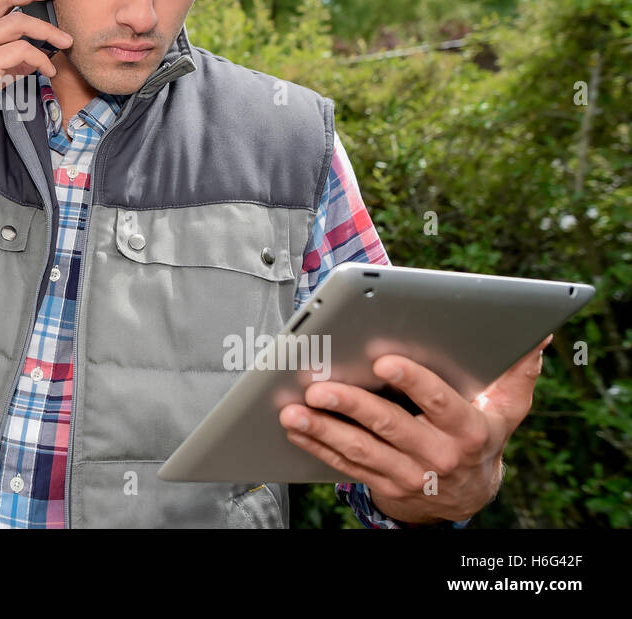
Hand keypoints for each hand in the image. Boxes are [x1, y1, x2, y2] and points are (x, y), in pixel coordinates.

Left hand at [278, 334, 552, 524]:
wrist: (465, 496)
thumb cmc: (480, 435)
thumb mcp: (506, 409)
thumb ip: (517, 373)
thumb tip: (537, 335)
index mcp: (467, 430)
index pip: (441, 403)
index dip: (415, 383)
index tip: (385, 362)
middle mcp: (438, 455)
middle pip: (391, 427)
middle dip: (352, 405)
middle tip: (320, 387)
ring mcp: (408, 474)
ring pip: (361, 451)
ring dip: (323, 430)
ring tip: (294, 410)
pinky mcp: (383, 486)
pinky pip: (346, 466)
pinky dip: (317, 447)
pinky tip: (294, 429)